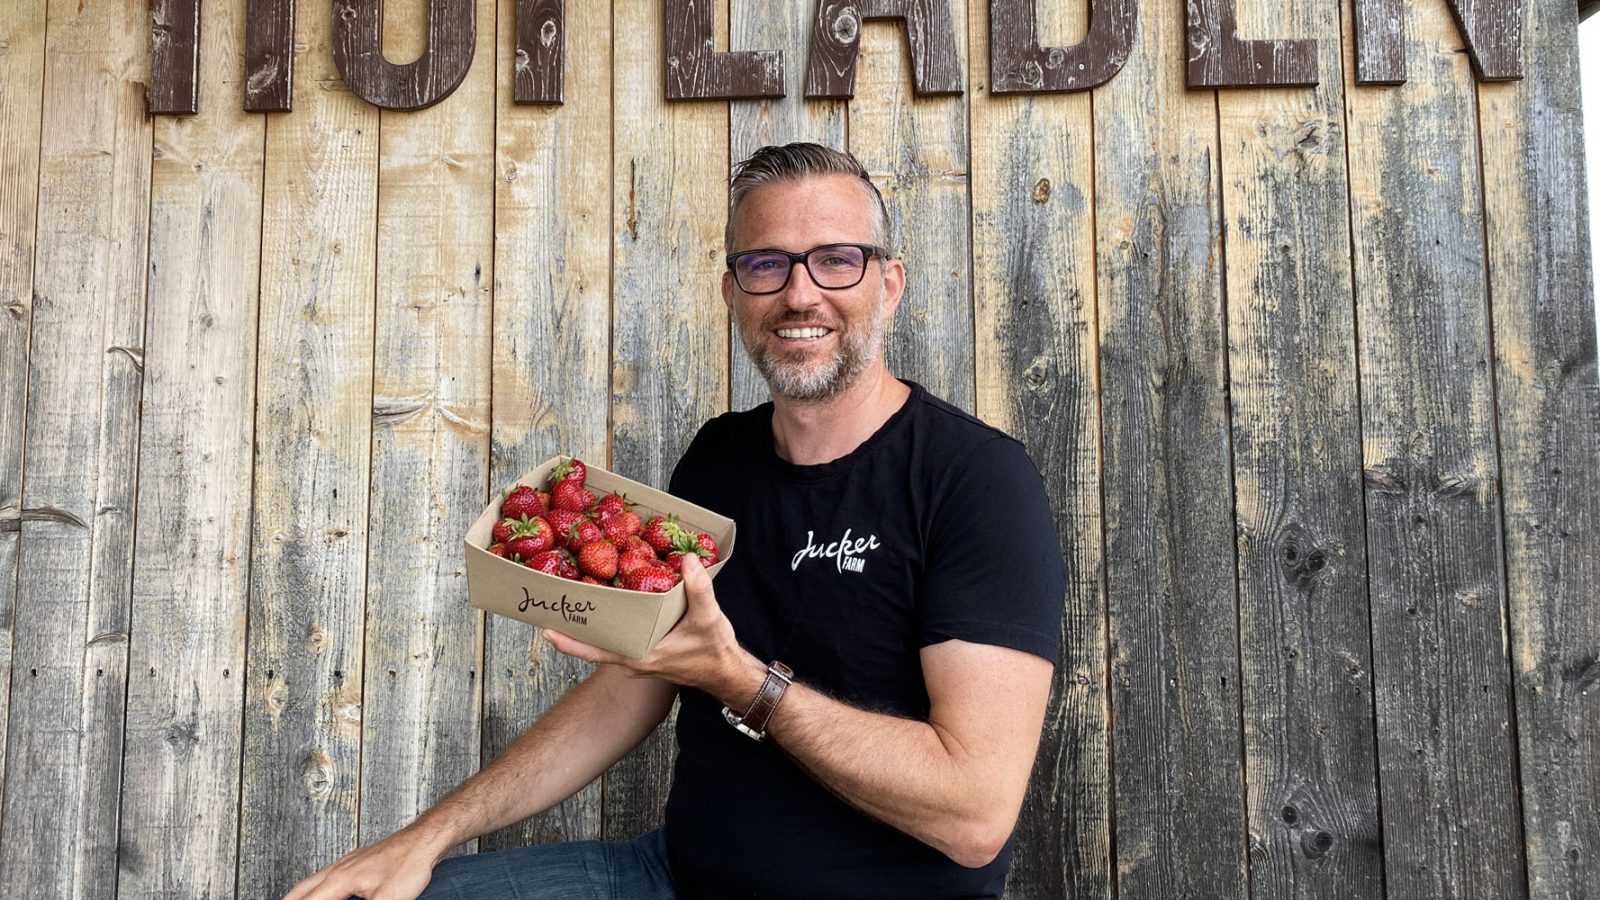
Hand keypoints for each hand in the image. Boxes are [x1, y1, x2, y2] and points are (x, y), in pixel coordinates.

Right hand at [280, 825, 442, 899]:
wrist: (424, 839)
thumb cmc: (409, 864)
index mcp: (339, 880)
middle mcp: (338, 868)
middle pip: (301, 891)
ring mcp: (348, 862)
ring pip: (313, 880)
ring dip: (300, 895)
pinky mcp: (358, 860)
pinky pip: (327, 875)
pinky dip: (316, 886)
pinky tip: (327, 890)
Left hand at [546, 556, 762, 704]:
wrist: (726, 672)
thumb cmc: (714, 651)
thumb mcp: (709, 618)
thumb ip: (699, 588)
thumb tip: (688, 559)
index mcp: (641, 656)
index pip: (596, 651)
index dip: (570, 641)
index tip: (546, 630)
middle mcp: (633, 659)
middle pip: (594, 644)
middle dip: (573, 626)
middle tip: (551, 604)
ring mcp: (637, 657)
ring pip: (605, 641)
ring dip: (590, 624)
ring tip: (571, 602)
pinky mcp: (645, 651)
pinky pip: (618, 638)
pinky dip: (608, 624)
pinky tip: (606, 605)